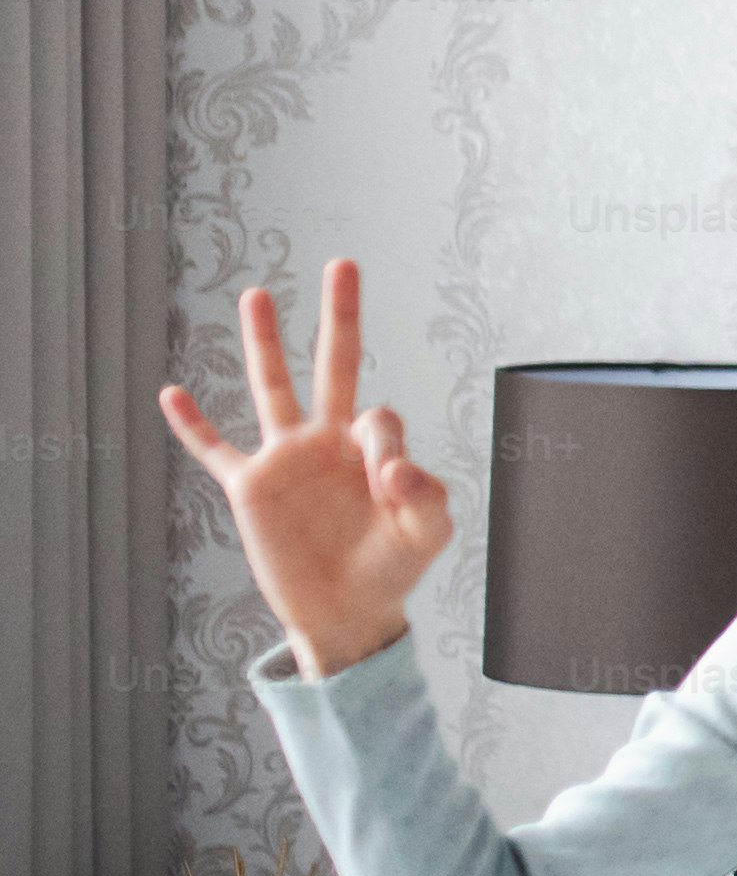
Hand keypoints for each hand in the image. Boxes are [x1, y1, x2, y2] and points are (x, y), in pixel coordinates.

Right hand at [156, 263, 454, 677]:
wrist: (348, 612)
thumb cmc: (393, 567)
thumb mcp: (427, 533)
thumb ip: (424, 496)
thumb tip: (392, 467)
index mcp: (375, 447)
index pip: (379, 417)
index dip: (385, 448)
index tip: (388, 487)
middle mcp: (328, 441)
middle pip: (334, 364)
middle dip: (339, 315)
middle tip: (343, 263)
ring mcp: (286, 460)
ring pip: (271, 388)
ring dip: (263, 342)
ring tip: (258, 294)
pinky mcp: (250, 489)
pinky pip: (214, 451)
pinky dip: (192, 425)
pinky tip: (170, 395)